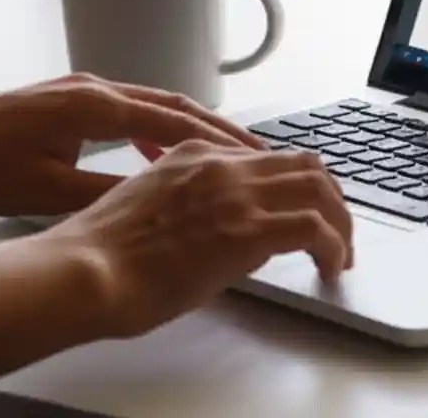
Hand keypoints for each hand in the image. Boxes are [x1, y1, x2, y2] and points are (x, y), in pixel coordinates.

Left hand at [0, 73, 265, 216]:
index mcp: (96, 107)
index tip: (255, 160)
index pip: (175, 122)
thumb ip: (111, 193)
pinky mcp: (69, 98)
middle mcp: (96, 88)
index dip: (220, 143)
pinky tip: (160, 152)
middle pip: (175, 104)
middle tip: (259, 153)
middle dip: (220, 130)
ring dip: (193, 128)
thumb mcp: (50, 193)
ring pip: (155, 104)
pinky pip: (131, 108)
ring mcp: (82, 89)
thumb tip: (164, 203)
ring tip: (226, 154)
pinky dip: (158, 128)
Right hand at [44, 139, 353, 337]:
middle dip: (328, 195)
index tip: (303, 206)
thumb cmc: (103, 255)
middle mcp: (222, 164)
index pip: (264, 156)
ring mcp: (239, 194)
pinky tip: (332, 266)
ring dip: (339, 220)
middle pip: (302, 163)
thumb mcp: (152, 206)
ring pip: (319, 187)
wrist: (86, 271)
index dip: (293, 183)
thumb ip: (191, 203)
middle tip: (335, 226)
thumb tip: (220, 228)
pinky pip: (316, 228)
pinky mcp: (251, 229)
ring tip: (340, 251)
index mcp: (195, 155)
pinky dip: (334, 246)